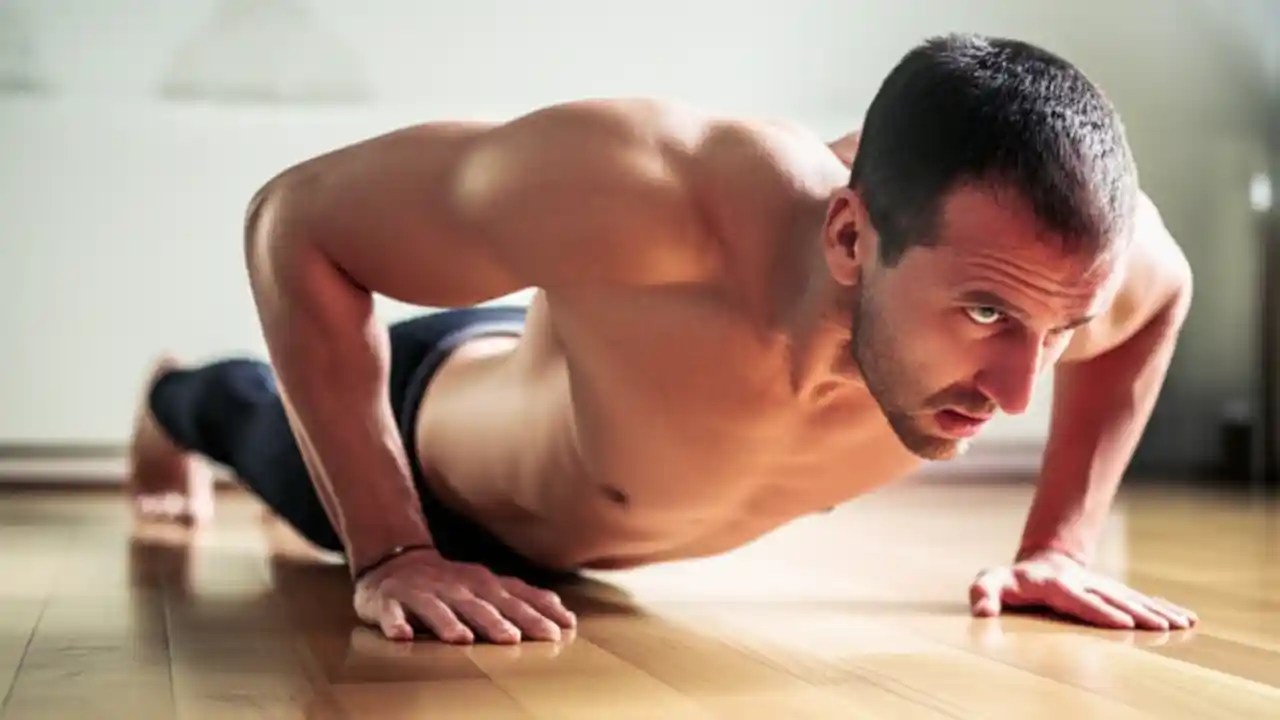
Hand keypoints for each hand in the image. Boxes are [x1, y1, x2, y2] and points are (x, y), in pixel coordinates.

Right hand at [353, 548, 576, 643]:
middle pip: (479, 605)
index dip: (537, 613)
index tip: (561, 629)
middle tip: (514, 639)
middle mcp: (456, 586)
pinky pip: (392, 614)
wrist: (396, 562)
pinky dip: (396, 623)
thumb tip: (564, 613)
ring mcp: (422, 592)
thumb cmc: (451, 582)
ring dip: (449, 623)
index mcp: (482, 584)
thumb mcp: (488, 586)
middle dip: (497, 621)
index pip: (515, 598)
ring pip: (437, 608)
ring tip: (463, 639)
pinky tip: (402, 636)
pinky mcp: (390, 601)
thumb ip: (522, 598)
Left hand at [969, 550, 1197, 630]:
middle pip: (1111, 597)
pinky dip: (1162, 607)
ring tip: (1181, 624)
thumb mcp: (989, 582)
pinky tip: (1185, 618)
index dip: (1099, 610)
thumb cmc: (1008, 582)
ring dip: (1156, 611)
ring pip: (1131, 597)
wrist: (1037, 564)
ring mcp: (1100, 585)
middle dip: (1137, 612)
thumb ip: (983, 594)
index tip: (1123, 622)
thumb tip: (982, 613)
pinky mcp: (1112, 591)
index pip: (1077, 598)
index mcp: (1052, 583)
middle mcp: (1081, 582)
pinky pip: (1139, 598)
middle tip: (1162, 627)